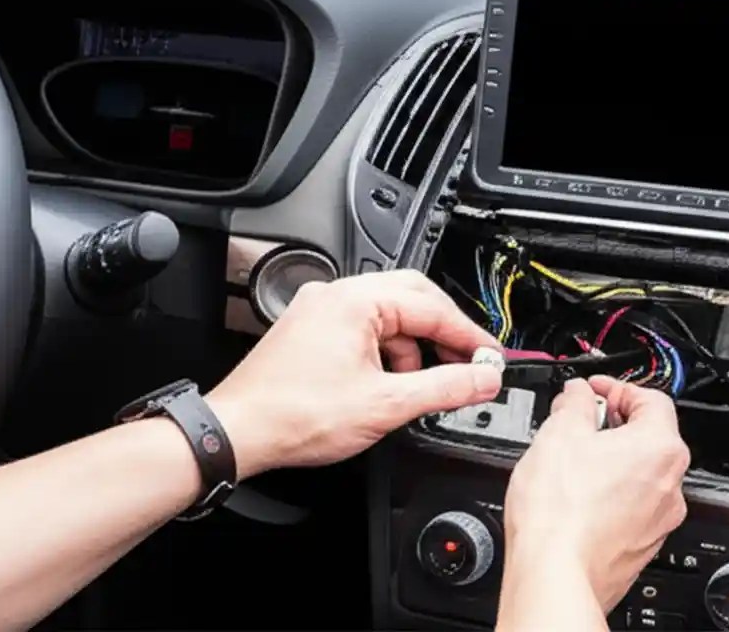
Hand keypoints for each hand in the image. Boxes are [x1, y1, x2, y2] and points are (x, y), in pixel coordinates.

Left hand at [205, 269, 501, 476]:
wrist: (237, 433)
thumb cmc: (293, 415)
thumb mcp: (386, 405)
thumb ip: (444, 388)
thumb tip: (482, 379)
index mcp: (355, 301)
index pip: (432, 307)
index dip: (469, 336)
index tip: (491, 359)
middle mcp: (336, 296)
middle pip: (412, 299)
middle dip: (444, 334)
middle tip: (469, 364)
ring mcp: (320, 311)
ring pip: (388, 316)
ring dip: (413, 347)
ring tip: (422, 386)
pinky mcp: (311, 332)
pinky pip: (363, 329)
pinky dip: (386, 353)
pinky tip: (390, 385)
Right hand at [498, 376, 689, 621]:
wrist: (555, 574)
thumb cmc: (560, 513)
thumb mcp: (559, 434)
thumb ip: (575, 402)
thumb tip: (579, 394)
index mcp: (661, 448)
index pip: (651, 398)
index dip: (617, 388)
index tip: (593, 391)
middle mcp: (671, 485)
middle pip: (649, 437)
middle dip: (613, 425)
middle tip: (578, 424)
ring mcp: (659, 519)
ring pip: (640, 474)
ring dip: (611, 461)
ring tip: (572, 462)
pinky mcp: (642, 545)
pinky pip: (632, 506)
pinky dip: (610, 494)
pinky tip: (577, 498)